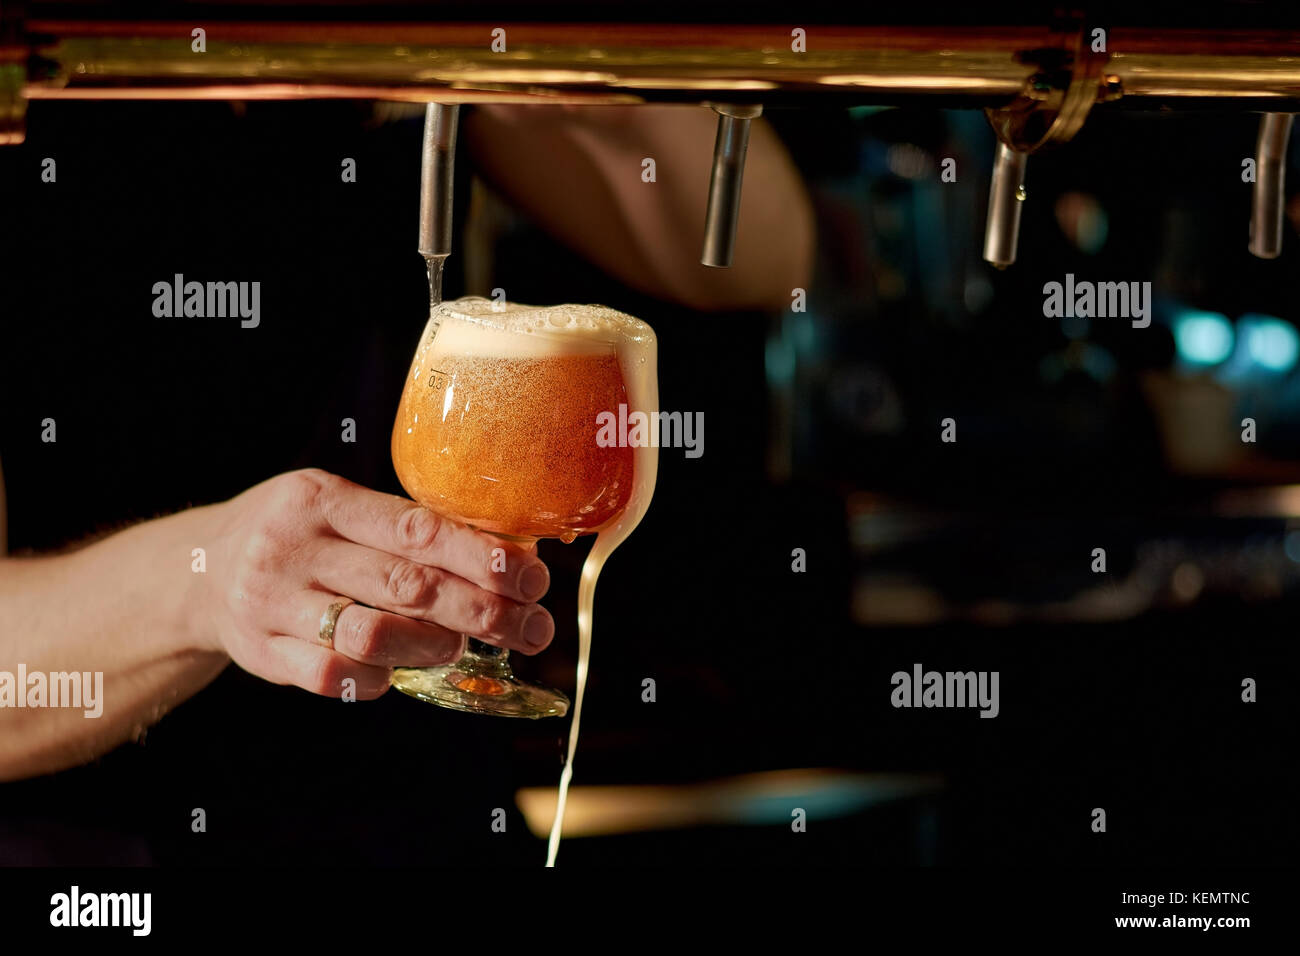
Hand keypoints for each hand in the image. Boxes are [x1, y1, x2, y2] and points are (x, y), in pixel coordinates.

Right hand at [199, 469, 553, 699]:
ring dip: (434, 645)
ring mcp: (273, 603)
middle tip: (533, 627)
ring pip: (370, 634)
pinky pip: (332, 676)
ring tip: (464, 645)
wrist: (199, 570)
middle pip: (405, 584)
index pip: (416, 528)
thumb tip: (507, 556)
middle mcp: (293, 548)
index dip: (480, 555)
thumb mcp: (340, 506)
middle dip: (481, 609)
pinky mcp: (262, 654)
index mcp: (322, 499)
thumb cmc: (299, 534)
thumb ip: (406, 526)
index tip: (531, 576)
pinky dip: (378, 677)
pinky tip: (399, 671)